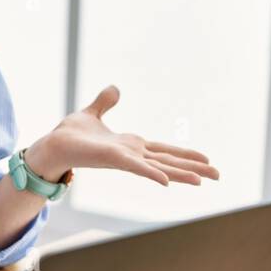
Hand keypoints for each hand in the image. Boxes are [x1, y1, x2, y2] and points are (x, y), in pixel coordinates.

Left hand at [28, 84, 219, 186]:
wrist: (52, 145)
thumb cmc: (70, 135)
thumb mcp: (92, 113)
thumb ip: (105, 102)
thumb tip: (114, 89)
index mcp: (130, 145)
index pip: (164, 151)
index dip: (185, 154)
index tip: (206, 160)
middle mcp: (132, 155)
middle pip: (169, 161)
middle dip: (194, 168)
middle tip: (219, 175)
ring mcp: (125, 159)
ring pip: (160, 167)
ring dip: (182, 173)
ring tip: (204, 180)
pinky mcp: (114, 159)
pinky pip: (137, 168)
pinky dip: (152, 173)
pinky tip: (167, 181)